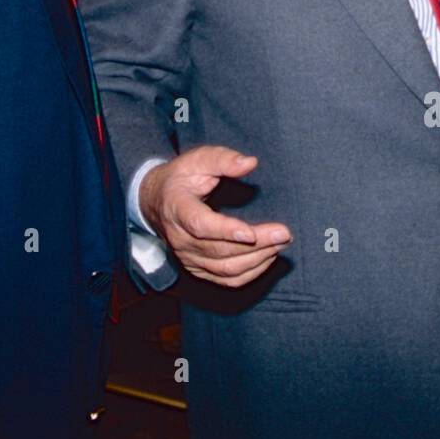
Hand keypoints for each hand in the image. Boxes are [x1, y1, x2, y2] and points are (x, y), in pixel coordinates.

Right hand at [139, 146, 291, 287]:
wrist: (156, 202)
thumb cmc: (180, 177)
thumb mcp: (196, 160)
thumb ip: (222, 159)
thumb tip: (250, 163)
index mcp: (177, 208)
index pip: (200, 225)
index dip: (226, 231)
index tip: (251, 233)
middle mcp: (180, 238)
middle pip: (219, 250)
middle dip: (256, 244)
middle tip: (283, 233)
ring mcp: (187, 257)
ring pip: (225, 268)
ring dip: (257, 259)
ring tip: (280, 243)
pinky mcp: (196, 268)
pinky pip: (226, 279)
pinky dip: (250, 272)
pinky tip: (267, 258)